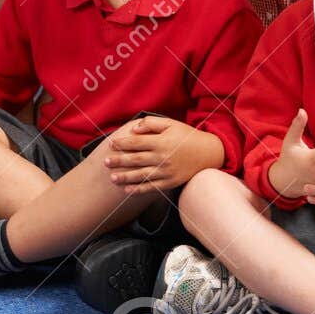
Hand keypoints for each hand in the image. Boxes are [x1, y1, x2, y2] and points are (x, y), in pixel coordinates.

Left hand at [102, 117, 218, 193]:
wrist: (209, 153)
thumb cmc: (187, 136)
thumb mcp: (171, 124)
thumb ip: (151, 123)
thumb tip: (134, 129)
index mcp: (161, 142)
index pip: (137, 143)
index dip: (122, 143)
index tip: (111, 144)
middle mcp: (163, 157)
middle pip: (136, 159)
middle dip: (119, 161)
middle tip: (105, 162)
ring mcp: (167, 171)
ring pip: (141, 175)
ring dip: (125, 177)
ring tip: (112, 178)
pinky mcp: (171, 182)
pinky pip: (152, 187)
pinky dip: (139, 189)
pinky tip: (127, 189)